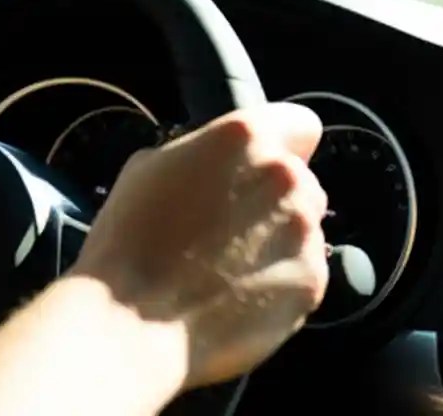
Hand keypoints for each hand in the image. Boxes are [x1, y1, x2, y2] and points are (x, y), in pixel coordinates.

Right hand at [71, 102, 328, 392]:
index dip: (280, 144)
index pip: (299, 123)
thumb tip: (212, 166)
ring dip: (276, 240)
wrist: (134, 319)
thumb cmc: (130, 244)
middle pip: (300, 180)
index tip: (260, 165)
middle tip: (226, 225)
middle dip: (271, 199)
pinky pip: (304, 272)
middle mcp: (284, 177)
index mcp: (243, 138)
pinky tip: (236, 291)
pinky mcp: (311, 282)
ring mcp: (304, 231)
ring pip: (304, 227)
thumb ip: (199, 154)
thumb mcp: (147, 168)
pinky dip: (278, 281)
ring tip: (226, 265)